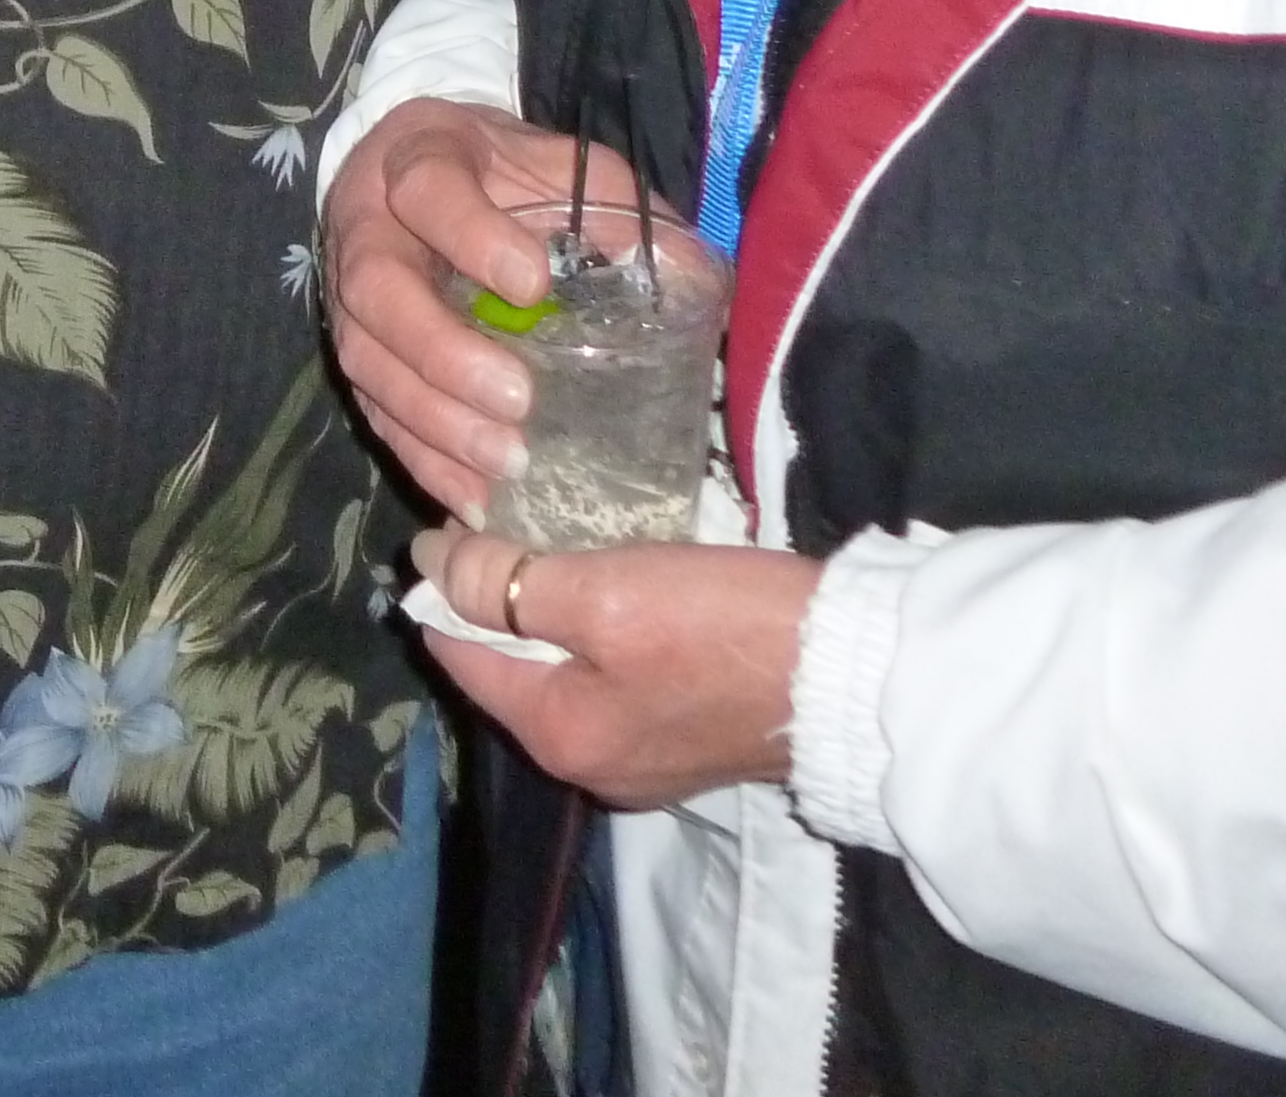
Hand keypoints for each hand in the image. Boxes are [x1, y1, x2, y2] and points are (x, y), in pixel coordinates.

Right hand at [324, 99, 655, 523]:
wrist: (428, 172)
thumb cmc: (508, 174)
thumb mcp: (566, 167)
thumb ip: (616, 210)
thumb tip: (691, 274)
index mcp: (419, 157)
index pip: (428, 190)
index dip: (472, 238)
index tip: (535, 283)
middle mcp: (368, 226)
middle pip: (376, 289)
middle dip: (444, 353)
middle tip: (519, 400)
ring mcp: (348, 294)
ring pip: (367, 361)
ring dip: (435, 420)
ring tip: (508, 462)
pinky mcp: (358, 351)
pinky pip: (374, 411)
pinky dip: (423, 459)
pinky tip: (474, 498)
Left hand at [410, 526, 817, 808]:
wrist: (855, 674)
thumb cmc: (724, 629)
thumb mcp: (604, 593)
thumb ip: (507, 585)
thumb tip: (429, 560)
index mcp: (555, 736)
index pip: (455, 652)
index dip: (452, 580)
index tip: (471, 518)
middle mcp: (587, 767)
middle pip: (507, 666)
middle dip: (504, 598)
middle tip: (524, 520)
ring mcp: (640, 762)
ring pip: (561, 671)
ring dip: (557, 613)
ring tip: (573, 545)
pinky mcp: (686, 744)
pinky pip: (613, 682)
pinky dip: (606, 637)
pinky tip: (628, 591)